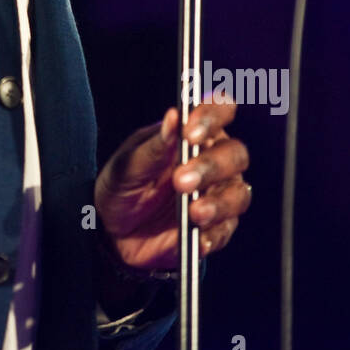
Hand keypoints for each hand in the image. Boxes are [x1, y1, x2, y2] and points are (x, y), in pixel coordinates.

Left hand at [94, 97, 251, 273]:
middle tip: (182, 180)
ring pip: (237, 194)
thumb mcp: (128, 165)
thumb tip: (174, 116)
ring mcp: (218, 195)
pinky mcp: (216, 228)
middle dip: (211, 166)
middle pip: (234, 154)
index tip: (190, 133)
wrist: (111, 231)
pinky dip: (212, 234)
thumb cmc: (121, 185)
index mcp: (193, 133)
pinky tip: (198, 239)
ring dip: (217, 204)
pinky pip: (225, 231)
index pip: (219, 110)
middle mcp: (213, 160)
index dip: (212, 116)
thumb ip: (154, 146)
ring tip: (194, 213)